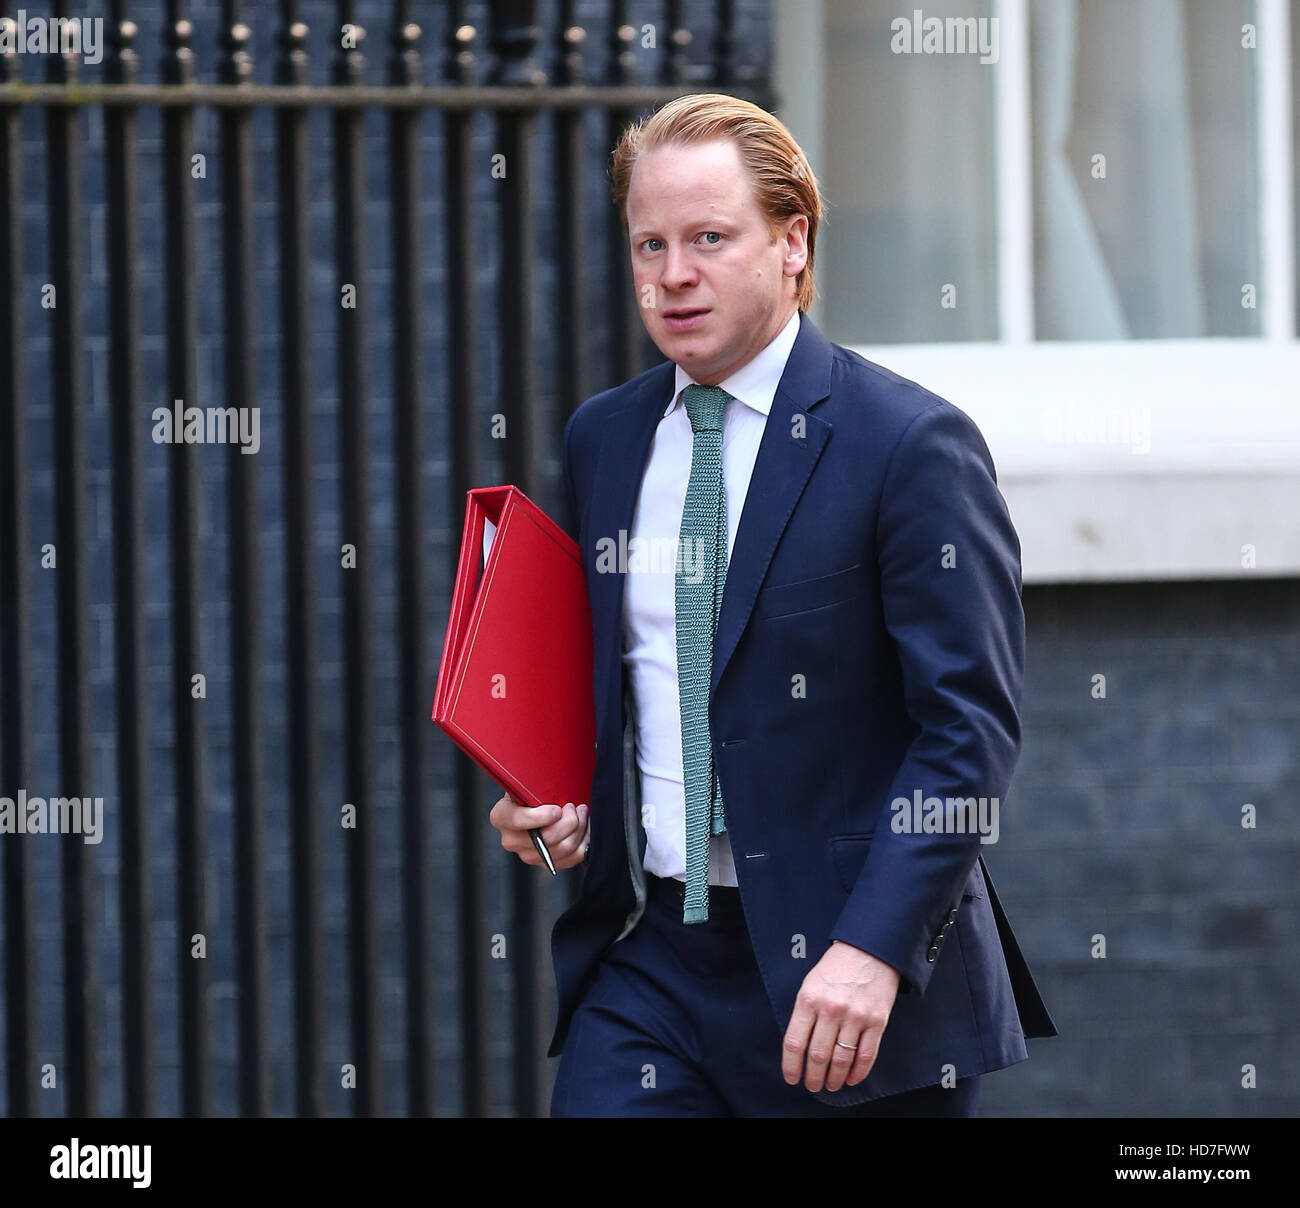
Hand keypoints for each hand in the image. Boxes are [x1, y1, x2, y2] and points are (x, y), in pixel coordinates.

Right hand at [489, 791, 589, 869]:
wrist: (543, 801)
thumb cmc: (537, 787)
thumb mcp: (530, 780)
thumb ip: (533, 781)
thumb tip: (545, 782)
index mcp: (501, 816)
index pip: (516, 821)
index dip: (541, 817)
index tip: (558, 809)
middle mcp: (511, 840)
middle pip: (546, 839)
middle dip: (569, 821)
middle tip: (576, 807)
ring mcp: (528, 855)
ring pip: (562, 849)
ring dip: (579, 828)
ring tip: (582, 813)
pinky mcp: (546, 863)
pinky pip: (572, 858)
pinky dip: (584, 842)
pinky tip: (584, 827)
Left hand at [781, 940, 899, 1092]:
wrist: (869, 949)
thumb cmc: (836, 967)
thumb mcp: (810, 983)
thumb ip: (805, 1013)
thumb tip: (799, 1047)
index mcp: (809, 999)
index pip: (794, 1042)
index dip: (791, 1066)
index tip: (792, 1079)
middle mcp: (831, 1009)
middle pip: (817, 1056)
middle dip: (813, 1077)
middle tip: (813, 1086)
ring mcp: (855, 1016)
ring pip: (841, 1060)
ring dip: (834, 1079)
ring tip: (831, 1085)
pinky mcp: (877, 1021)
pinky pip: (866, 1056)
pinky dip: (858, 1073)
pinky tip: (851, 1079)